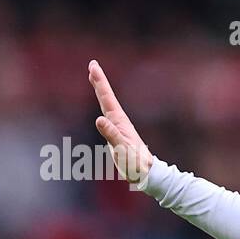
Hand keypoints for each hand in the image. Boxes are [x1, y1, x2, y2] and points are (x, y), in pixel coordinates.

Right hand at [89, 60, 152, 182]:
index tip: (93, 65)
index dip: (99, 81)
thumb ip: (111, 134)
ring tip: (95, 79)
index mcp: (119, 121)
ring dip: (100, 91)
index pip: (106, 97)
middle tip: (93, 65)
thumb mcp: (121, 148)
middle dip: (99, 81)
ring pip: (107, 104)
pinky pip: (107, 115)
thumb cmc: (135, 163)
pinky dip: (103, 106)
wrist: (147, 173)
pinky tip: (102, 107)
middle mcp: (119, 121)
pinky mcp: (118, 134)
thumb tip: (99, 119)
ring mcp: (119, 127)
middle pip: (106, 97)